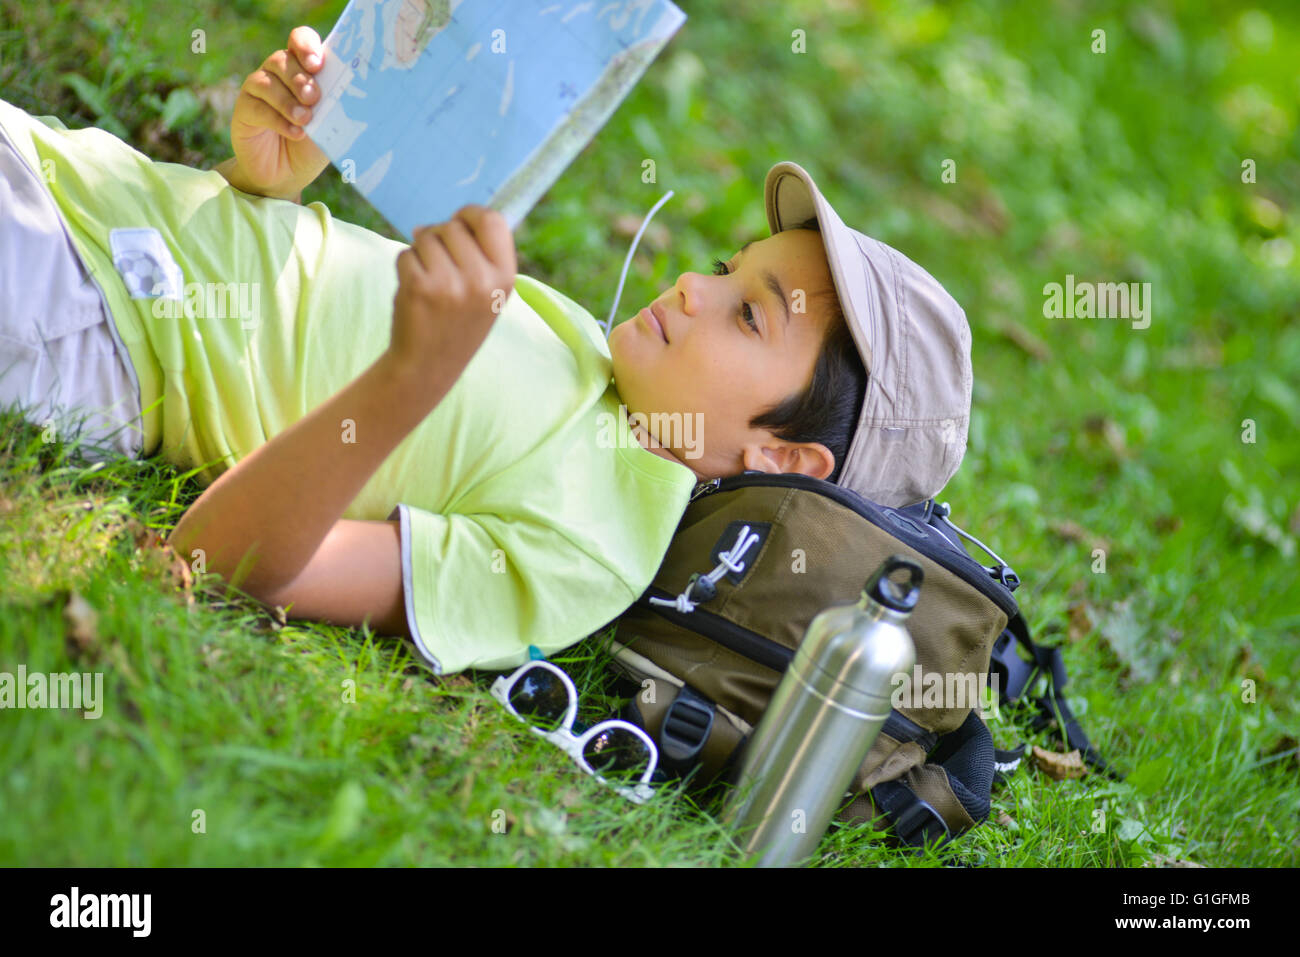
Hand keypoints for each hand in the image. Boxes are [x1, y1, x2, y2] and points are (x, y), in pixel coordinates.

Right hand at [230, 26, 329, 198]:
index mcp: (302, 69)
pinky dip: (278, 120)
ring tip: (305, 120)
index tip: (318, 64)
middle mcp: (277, 73)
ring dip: (288, 100)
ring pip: (267, 82)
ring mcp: (258, 90)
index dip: (306, 45)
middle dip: (300, 78)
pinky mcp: (244, 110)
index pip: (300, 41)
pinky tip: (295, 133)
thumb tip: (354, 95)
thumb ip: (336, 107)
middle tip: (314, 98)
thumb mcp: (330, 126)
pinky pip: (257, 107)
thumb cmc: (312, 146)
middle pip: (282, 59)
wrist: (288, 175)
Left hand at [387, 205, 517, 389]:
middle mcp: (482, 280)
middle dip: (440, 237)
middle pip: (453, 226)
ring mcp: (450, 284)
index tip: (459, 221)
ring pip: (426, 237)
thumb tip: (443, 219)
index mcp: (505, 278)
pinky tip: (414, 291)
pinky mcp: (420, 287)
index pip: (493, 220)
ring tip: (429, 283)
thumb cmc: (457, 323)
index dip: (471, 214)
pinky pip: (406, 254)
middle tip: (441, 268)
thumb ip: (479, 255)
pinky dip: (405, 267)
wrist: (429, 366)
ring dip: (421, 253)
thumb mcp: (486, 292)